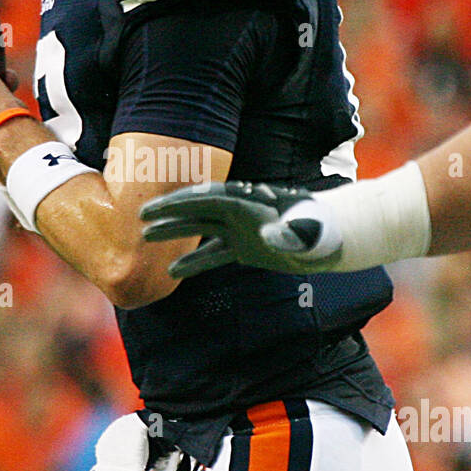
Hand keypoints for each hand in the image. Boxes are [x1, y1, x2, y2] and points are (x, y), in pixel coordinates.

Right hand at [140, 180, 343, 277]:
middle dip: (169, 213)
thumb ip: (288, 232)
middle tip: (140, 218)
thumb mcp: (304, 229)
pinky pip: (213, 254)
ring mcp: (239, 229)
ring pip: (200, 230)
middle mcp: (238, 212)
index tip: (155, 208)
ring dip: (175, 234)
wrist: (330, 238)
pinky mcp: (244, 247)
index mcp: (247, 202)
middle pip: (197, 210)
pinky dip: (194, 262)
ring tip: (147, 238)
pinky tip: (173, 271)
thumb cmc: (317, 229)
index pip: (205, 199)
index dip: (178, 203)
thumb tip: (273, 234)